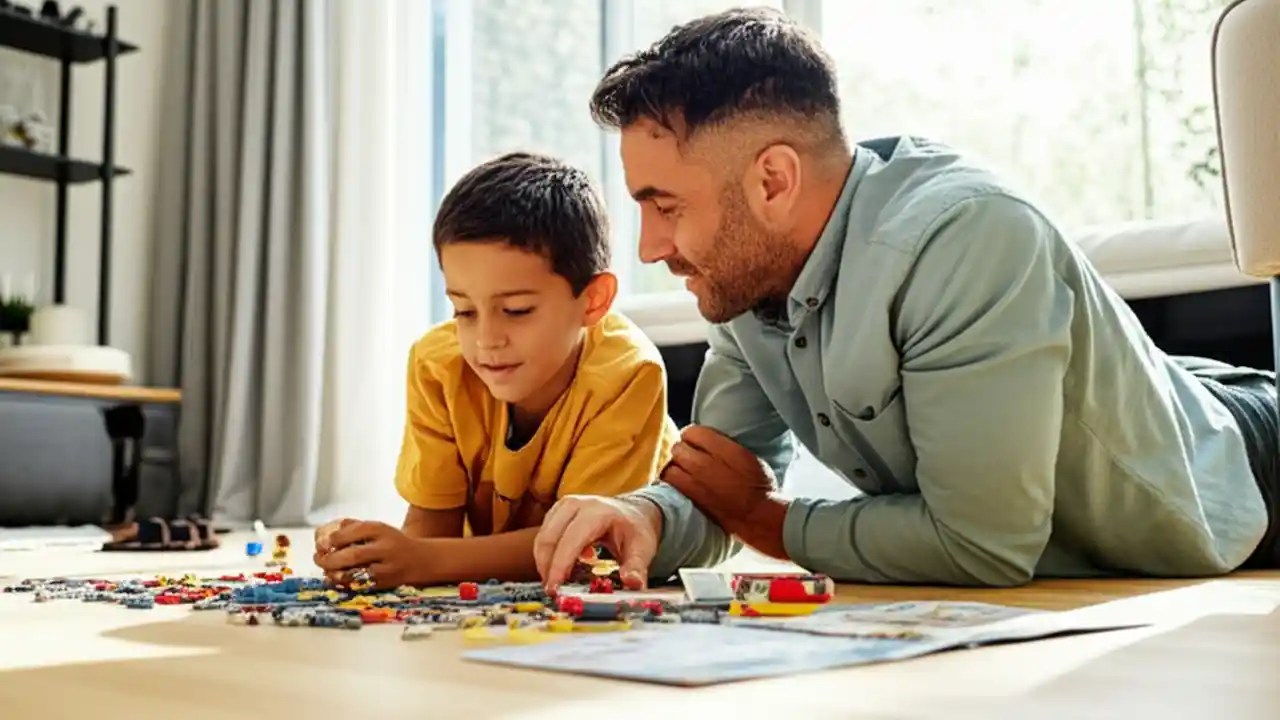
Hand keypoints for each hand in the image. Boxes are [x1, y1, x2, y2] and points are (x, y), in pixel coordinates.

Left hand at [313, 520, 431, 588]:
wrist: (421, 560)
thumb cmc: (394, 543)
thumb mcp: (379, 529)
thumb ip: (355, 528)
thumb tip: (327, 533)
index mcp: (381, 530)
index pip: (353, 532)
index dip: (333, 539)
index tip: (323, 542)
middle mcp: (385, 548)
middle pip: (353, 555)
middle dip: (330, 558)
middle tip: (318, 558)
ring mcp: (386, 568)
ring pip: (355, 573)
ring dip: (335, 572)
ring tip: (325, 569)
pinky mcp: (385, 584)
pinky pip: (359, 584)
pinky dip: (344, 582)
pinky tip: (336, 578)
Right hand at [533, 495, 660, 592]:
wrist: (633, 512)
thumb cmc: (635, 530)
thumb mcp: (643, 547)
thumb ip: (637, 567)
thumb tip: (633, 583)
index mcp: (597, 511)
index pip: (571, 539)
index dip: (560, 565)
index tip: (555, 588)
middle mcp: (576, 504)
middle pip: (550, 538)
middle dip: (547, 568)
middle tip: (552, 592)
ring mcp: (564, 506)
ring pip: (542, 537)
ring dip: (544, 563)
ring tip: (555, 584)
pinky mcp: (557, 513)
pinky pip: (543, 536)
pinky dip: (546, 556)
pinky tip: (557, 570)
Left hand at [663, 425, 789, 558]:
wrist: (758, 516)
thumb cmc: (758, 487)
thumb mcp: (748, 456)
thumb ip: (724, 445)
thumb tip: (707, 442)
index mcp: (723, 449)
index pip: (692, 431)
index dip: (694, 436)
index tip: (697, 442)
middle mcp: (705, 463)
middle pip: (678, 447)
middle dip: (683, 451)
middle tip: (690, 458)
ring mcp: (694, 481)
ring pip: (670, 466)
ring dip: (676, 467)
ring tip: (684, 472)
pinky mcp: (689, 498)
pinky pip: (671, 484)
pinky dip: (674, 482)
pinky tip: (681, 485)